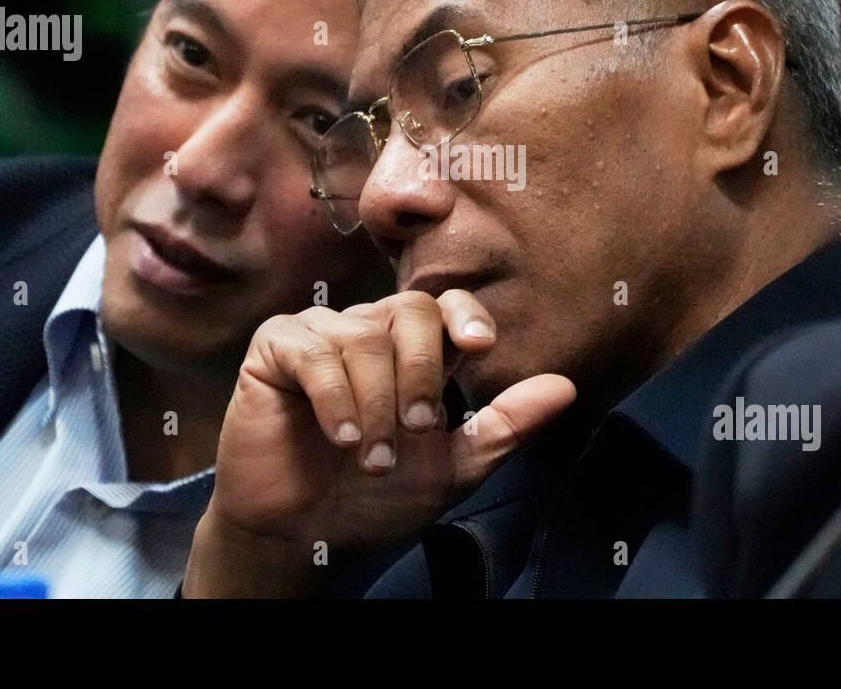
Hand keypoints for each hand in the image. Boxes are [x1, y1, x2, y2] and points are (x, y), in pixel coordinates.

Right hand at [183, 290, 574, 596]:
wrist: (302, 535)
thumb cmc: (373, 499)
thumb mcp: (451, 466)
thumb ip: (505, 425)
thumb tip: (566, 386)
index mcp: (410, 351)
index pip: (445, 305)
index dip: (464, 314)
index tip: (480, 345)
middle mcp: (367, 331)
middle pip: (410, 311)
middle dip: (423, 373)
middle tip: (419, 431)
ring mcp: (319, 335)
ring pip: (363, 337)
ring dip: (376, 404)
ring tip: (372, 456)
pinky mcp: (274, 350)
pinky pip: (313, 352)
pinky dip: (334, 397)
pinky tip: (342, 436)